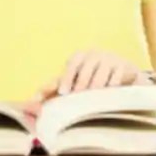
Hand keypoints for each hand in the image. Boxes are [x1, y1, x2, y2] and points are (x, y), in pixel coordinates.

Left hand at [22, 50, 143, 116]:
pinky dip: (111, 88)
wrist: (124, 73)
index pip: (71, 65)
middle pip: (85, 71)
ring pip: (100, 76)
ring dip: (95, 89)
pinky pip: (116, 79)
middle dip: (81, 86)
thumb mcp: (74, 80)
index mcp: (80, 56)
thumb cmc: (92, 79)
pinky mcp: (123, 66)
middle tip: (77, 99)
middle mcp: (94, 54)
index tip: (64, 93)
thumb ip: (55, 88)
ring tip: (92, 101)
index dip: (67, 78)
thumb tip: (32, 101)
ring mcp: (109, 59)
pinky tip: (109, 96)